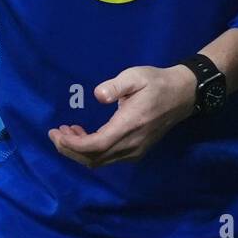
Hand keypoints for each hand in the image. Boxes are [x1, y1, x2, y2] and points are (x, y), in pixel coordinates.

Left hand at [48, 64, 195, 168]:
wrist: (182, 95)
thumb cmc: (156, 82)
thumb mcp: (136, 76)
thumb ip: (116, 86)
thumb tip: (98, 95)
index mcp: (129, 125)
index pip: (96, 145)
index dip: (73, 144)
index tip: (57, 132)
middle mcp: (132, 144)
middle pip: (93, 158)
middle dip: (70, 149)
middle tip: (55, 132)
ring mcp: (135, 150)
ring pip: (100, 161)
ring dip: (79, 151)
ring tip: (68, 131)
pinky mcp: (136, 151)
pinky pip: (108, 158)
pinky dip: (91, 151)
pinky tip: (85, 134)